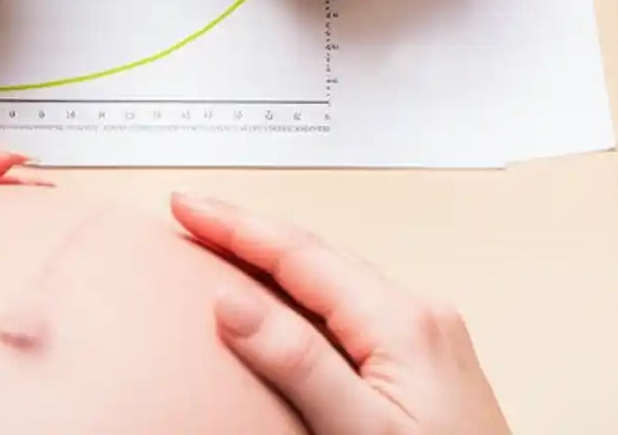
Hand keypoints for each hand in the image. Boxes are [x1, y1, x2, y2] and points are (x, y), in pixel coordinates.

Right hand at [172, 194, 510, 434]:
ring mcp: (430, 335)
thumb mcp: (362, 432)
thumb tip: (233, 302)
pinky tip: (289, 298)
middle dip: (250, 231)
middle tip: (194, 216)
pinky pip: (355, 302)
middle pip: (318, 253)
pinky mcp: (429, 360)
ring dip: (278, 255)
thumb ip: (300, 364)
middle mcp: (421, 315)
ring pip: (337, 275)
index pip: (299, 255)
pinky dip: (307, 288)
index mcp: (403, 322)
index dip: (236, 226)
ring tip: (227, 245)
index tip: (188, 206)